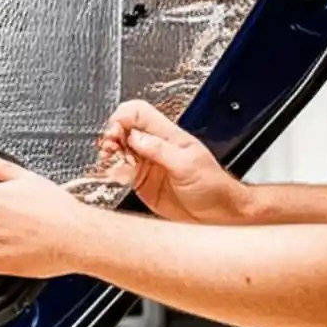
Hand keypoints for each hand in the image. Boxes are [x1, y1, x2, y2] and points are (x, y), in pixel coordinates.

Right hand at [98, 100, 250, 223]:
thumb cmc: (214, 187)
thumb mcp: (189, 165)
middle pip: (122, 129)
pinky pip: (117, 171)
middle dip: (111, 137)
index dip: (122, 118)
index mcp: (168, 135)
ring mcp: (145, 163)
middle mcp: (154, 147)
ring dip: (108, 155)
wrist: (217, 214)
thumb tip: (135, 137)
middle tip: (110, 150)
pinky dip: (110, 172)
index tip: (115, 132)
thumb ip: (160, 150)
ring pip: (116, 149)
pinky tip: (113, 176)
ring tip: (110, 163)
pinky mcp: (139, 181)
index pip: (138, 112)